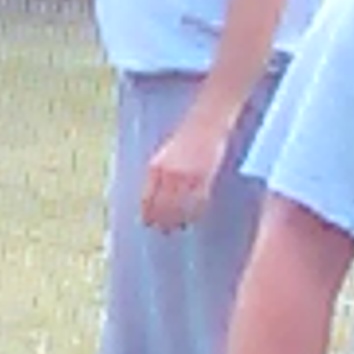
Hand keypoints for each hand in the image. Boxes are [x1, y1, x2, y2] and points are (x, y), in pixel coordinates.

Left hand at [140, 107, 232, 232]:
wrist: (206, 123)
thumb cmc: (187, 137)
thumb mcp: (165, 153)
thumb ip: (158, 173)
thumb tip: (153, 195)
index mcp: (156, 167)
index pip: (148, 197)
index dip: (147, 212)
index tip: (147, 222)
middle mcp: (169, 175)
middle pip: (162, 206)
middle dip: (161, 220)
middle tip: (163, 230)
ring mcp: (187, 178)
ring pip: (179, 208)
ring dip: (177, 220)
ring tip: (176, 228)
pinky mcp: (204, 180)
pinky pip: (197, 203)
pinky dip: (194, 213)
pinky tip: (192, 218)